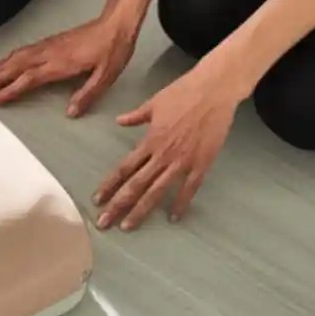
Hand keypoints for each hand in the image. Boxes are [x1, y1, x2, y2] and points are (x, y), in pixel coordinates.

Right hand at [0, 16, 138, 116]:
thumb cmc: (113, 49)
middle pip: (15, 67)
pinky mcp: (50, 41)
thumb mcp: (106, 75)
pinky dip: (9, 58)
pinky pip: (23, 50)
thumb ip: (88, 94)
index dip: (9, 90)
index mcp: (60, 64)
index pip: (28, 79)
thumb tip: (71, 113)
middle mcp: (49, 54)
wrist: (116, 23)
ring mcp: (48, 46)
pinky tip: (4, 63)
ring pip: (16, 57)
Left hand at [93, 60, 247, 230]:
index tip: (97, 200)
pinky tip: (173, 218)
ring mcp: (183, 161)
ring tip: (128, 226)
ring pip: (157, 191)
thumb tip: (118, 121)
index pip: (124, 168)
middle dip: (118, 206)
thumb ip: (136, 116)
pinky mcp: (202, 162)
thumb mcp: (154, 103)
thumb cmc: (184, 92)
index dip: (110, 185)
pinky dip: (181, 203)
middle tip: (104, 223)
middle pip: (136, 185)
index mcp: (149, 141)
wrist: (216, 89)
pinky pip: (190, 188)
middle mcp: (162, 154)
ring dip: (141, 210)